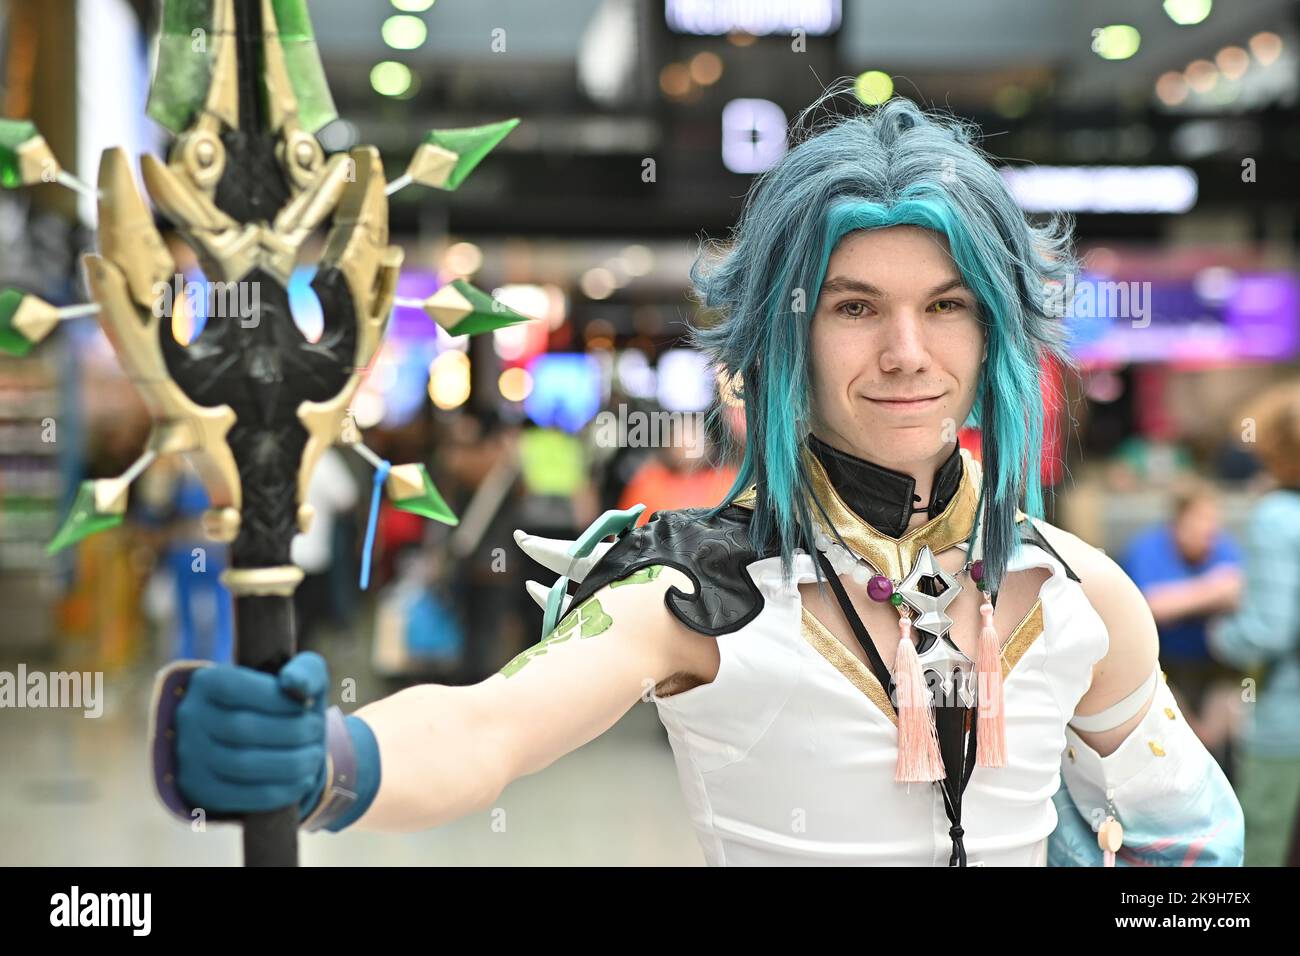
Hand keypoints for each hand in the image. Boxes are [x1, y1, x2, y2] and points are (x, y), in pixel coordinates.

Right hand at [175, 651, 328, 816]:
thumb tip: (294, 683)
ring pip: (244, 764)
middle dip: (293, 731)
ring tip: (314, 755)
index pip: (241, 689)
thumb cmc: (281, 704)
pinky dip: (283, 789)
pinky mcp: (202, 790)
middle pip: (243, 728)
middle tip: (316, 731)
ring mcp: (191, 757)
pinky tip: (303, 778)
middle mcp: (190, 717)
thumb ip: (305, 671)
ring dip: (292, 762)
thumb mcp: (297, 677)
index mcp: (207, 682)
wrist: (257, 741)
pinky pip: (245, 796)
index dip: (281, 701)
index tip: (307, 705)